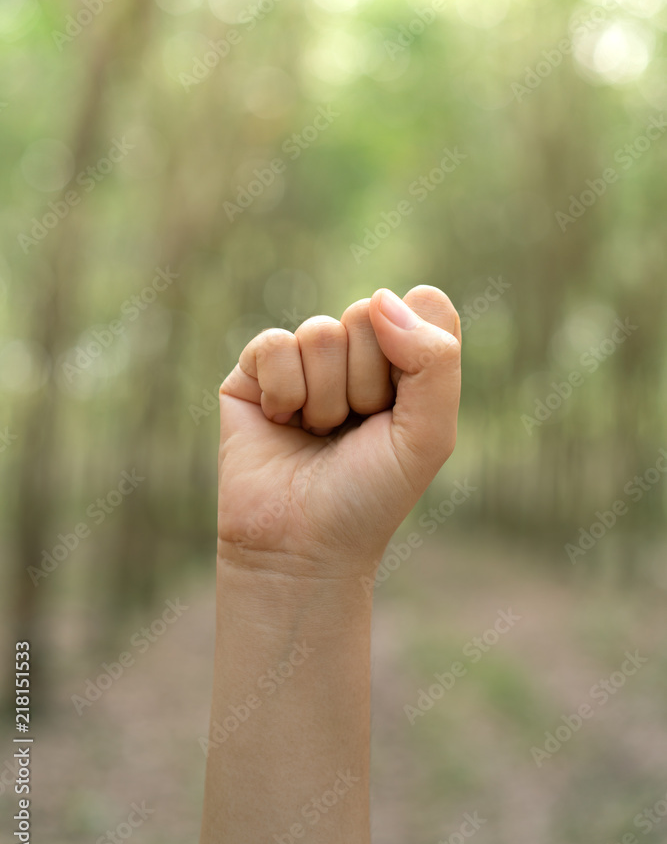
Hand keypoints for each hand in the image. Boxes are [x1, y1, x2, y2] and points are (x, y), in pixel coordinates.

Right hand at [217, 285, 460, 578]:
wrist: (301, 546)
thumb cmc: (371, 494)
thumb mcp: (430, 434)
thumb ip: (434, 360)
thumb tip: (379, 297)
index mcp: (404, 360)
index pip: (420, 306)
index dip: (411, 360)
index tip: (398, 412)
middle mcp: (355, 352)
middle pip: (367, 314)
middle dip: (364, 383)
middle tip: (353, 429)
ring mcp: (304, 358)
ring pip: (321, 333)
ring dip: (324, 398)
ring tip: (317, 433)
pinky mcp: (254, 370)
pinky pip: (274, 344)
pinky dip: (283, 392)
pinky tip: (280, 422)